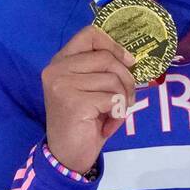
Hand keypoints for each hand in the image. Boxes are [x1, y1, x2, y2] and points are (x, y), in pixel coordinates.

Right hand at [41, 24, 137, 174]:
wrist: (67, 155)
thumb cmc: (84, 120)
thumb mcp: (92, 88)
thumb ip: (103, 69)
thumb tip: (132, 57)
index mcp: (61, 61)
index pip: (90, 34)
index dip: (114, 44)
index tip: (128, 61)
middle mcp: (57, 69)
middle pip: (108, 58)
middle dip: (126, 80)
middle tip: (125, 100)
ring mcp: (62, 85)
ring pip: (113, 79)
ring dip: (123, 100)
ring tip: (113, 114)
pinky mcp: (74, 102)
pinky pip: (113, 99)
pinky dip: (118, 114)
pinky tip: (107, 125)